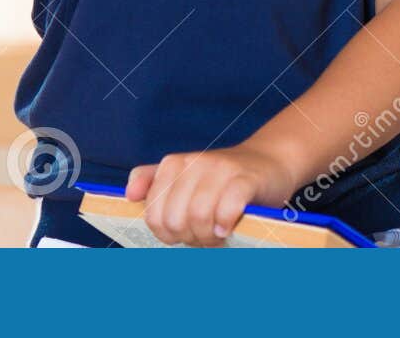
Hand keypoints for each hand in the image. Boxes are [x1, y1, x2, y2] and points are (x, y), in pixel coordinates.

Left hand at [125, 143, 298, 246]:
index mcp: (173, 164)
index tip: (182, 233)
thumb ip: (153, 182)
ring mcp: (221, 168)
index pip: (154, 215)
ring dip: (208, 236)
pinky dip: (225, 224)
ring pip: (199, 216)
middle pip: (176, 219)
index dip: (167, 234)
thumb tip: (129, 196)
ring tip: (217, 235)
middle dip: (189, 237)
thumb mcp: (186, 176)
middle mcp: (194, 162)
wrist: (270, 161)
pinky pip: (227, 208)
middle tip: (203, 236)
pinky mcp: (246, 178)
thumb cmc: (223, 179)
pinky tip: (228, 228)